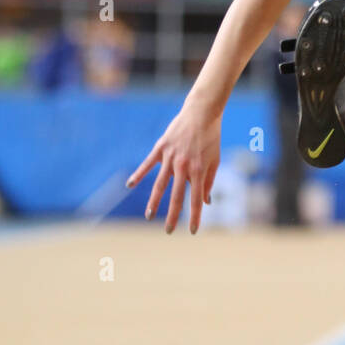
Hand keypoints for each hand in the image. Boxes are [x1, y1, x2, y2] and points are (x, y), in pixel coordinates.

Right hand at [126, 103, 221, 233]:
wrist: (201, 112)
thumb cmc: (210, 137)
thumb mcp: (215, 160)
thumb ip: (209, 181)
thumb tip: (205, 202)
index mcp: (200, 170)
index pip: (196, 199)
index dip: (195, 217)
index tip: (193, 231)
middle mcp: (184, 166)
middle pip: (177, 196)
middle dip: (173, 215)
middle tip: (169, 231)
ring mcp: (170, 157)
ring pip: (160, 184)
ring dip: (154, 202)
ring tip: (149, 216)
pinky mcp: (161, 147)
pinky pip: (148, 164)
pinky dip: (138, 174)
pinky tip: (130, 185)